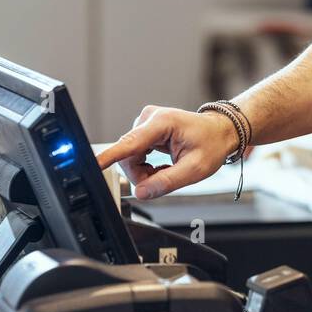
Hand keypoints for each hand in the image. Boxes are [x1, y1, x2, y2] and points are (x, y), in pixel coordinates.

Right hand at [96, 105, 239, 199]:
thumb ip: (167, 182)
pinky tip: (161, 164)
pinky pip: (134, 154)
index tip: (91, 164)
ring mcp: (144, 122)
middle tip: (163, 178)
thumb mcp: (195, 169)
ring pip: (129, 157)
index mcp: (162, 123)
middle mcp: (149, 118)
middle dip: (142, 174)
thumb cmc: (212, 145)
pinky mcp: (143, 129)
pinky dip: (145, 165)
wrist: (220, 131)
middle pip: (128, 156)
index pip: (129, 143)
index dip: (109, 156)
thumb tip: (141, 192)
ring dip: (144, 170)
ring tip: (166, 169)